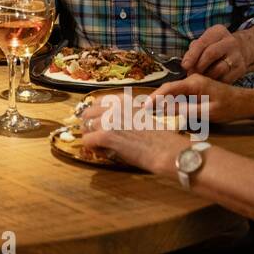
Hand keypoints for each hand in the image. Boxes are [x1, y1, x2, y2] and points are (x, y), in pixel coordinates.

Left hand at [77, 94, 191, 175]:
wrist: (166, 149)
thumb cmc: (161, 137)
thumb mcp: (141, 116)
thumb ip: (125, 115)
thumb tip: (110, 121)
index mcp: (123, 100)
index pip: (98, 101)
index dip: (96, 114)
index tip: (99, 123)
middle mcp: (114, 107)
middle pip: (88, 113)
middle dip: (89, 125)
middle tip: (96, 137)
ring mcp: (108, 120)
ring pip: (86, 127)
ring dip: (92, 137)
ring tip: (103, 147)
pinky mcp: (106, 136)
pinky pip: (87, 141)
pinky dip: (93, 148)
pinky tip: (104, 152)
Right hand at [152, 73, 247, 123]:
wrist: (245, 103)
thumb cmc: (229, 107)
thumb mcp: (208, 111)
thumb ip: (187, 111)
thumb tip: (167, 111)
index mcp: (193, 83)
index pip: (169, 88)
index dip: (155, 97)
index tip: (145, 107)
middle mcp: (191, 81)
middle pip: (168, 90)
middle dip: (155, 100)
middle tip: (143, 112)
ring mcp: (194, 86)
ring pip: (173, 94)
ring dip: (163, 103)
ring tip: (150, 113)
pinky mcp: (196, 91)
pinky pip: (180, 97)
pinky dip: (172, 104)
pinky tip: (166, 112)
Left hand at [181, 24, 251, 83]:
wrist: (240, 50)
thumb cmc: (214, 46)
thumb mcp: (204, 42)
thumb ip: (194, 50)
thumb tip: (186, 65)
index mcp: (218, 32)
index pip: (202, 43)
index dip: (192, 55)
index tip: (185, 66)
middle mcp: (230, 42)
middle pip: (211, 54)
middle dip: (198, 66)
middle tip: (191, 74)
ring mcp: (237, 55)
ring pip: (219, 68)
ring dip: (206, 76)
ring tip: (199, 79)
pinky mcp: (241, 69)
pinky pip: (226, 79)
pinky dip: (215, 82)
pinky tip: (210, 82)